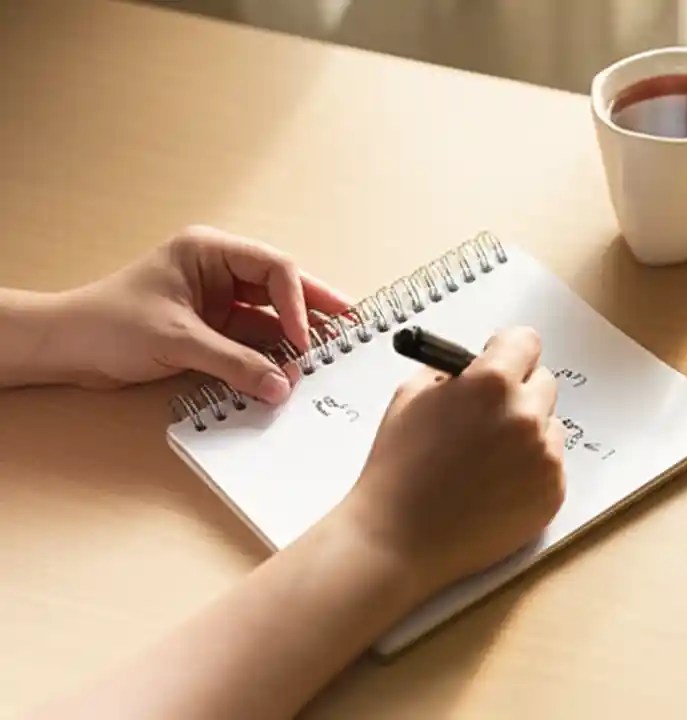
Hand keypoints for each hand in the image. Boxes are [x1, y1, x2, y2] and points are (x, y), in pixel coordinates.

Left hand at [47, 226, 349, 401]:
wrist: (66, 348)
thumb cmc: (106, 323)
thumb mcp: (177, 341)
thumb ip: (234, 362)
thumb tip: (281, 384)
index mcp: (209, 251)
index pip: (273, 268)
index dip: (298, 302)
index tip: (306, 338)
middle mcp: (219, 271)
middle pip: (281, 287)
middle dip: (314, 311)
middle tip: (351, 328)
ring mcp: (217, 301)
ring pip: (271, 317)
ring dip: (294, 339)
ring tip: (326, 357)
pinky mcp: (212, 329)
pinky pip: (253, 340)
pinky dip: (272, 355)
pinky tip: (292, 369)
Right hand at [335, 327, 566, 596]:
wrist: (398, 539)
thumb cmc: (397, 469)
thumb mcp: (411, 396)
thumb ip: (452, 371)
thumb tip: (476, 363)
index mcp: (491, 383)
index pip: (526, 341)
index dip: (508, 351)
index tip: (499, 362)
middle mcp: (525, 415)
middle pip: (543, 383)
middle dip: (518, 392)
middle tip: (489, 416)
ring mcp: (543, 457)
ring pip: (550, 426)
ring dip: (527, 433)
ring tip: (486, 460)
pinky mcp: (552, 492)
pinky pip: (551, 465)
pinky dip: (530, 470)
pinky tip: (494, 486)